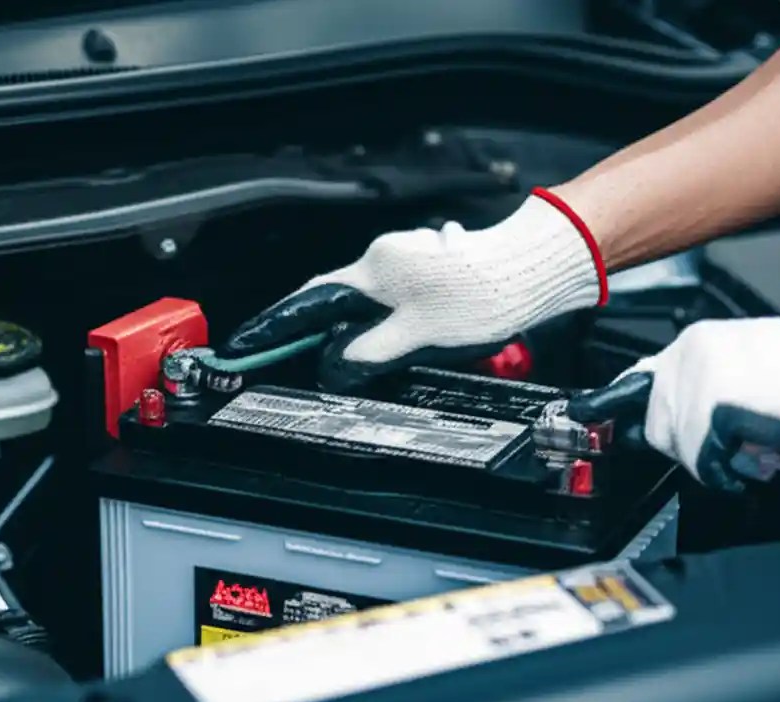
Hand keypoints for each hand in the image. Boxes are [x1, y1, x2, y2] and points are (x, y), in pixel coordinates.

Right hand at [221, 188, 607, 390]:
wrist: (533, 268)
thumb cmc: (483, 296)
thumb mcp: (418, 337)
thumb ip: (369, 353)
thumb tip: (334, 366)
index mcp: (375, 271)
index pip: (309, 302)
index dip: (274, 327)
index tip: (246, 343)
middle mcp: (385, 258)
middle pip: (331, 298)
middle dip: (304, 327)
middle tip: (276, 354)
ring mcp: (407, 260)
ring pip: (361, 299)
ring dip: (346, 327)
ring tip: (333, 359)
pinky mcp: (427, 268)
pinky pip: (386, 298)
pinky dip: (374, 321)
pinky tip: (383, 341)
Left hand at [565, 289, 779, 490]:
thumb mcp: (736, 362)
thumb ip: (698, 384)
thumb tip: (673, 422)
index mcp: (688, 345)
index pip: (633, 381)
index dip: (608, 406)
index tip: (583, 414)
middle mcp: (684, 358)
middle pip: (654, 425)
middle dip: (685, 447)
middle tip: (725, 448)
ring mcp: (698, 381)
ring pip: (678, 446)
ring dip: (712, 460)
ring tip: (749, 450)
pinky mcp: (717, 406)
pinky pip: (703, 459)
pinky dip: (726, 470)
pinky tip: (753, 457)